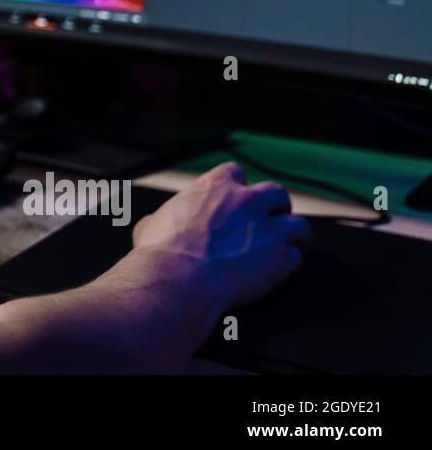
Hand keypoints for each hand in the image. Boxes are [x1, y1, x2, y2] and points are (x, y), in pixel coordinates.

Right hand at [131, 162, 310, 309]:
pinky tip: (279, 272)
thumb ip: (162, 218)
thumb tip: (154, 224)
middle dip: (275, 207)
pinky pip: (295, 257)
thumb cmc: (161, 252)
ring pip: (298, 225)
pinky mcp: (279, 258)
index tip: (235, 200)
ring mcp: (267, 229)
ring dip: (293, 235)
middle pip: (276, 192)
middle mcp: (246, 201)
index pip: (235, 172)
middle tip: (268, 222)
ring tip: (289, 246)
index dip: (237, 187)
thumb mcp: (150, 224)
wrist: (179, 278)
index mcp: (214, 187)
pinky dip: (288, 265)